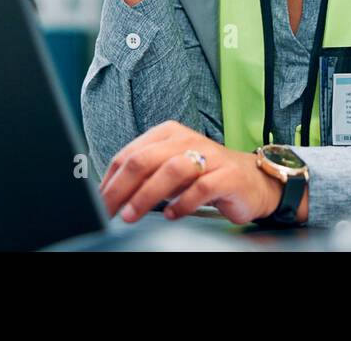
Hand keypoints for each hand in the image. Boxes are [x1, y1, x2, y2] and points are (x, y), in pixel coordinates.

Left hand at [99, 121, 299, 225]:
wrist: (253, 181)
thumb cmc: (205, 177)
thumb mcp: (170, 173)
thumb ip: (144, 178)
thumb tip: (107, 196)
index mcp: (168, 134)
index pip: (129, 155)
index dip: (110, 181)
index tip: (98, 205)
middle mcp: (187, 140)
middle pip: (145, 160)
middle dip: (121, 189)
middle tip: (108, 212)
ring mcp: (210, 156)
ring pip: (171, 171)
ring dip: (147, 195)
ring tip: (132, 215)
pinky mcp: (228, 175)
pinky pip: (201, 187)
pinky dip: (182, 203)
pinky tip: (171, 215)